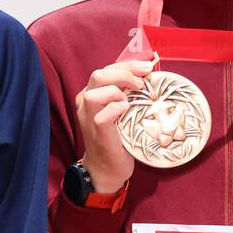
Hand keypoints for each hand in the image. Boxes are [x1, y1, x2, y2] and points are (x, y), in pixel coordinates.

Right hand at [74, 59, 153, 192]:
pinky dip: (116, 110)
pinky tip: (125, 111)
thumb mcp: (119, 110)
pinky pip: (102, 115)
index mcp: (90, 94)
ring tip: (131, 101)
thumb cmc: (117, 138)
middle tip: (142, 83)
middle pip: (98, 75)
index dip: (127, 65)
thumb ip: (125, 93)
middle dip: (124, 73)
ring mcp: (88, 118)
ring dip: (117, 92)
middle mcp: (84, 103)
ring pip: (95, 93)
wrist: (106, 168)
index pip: (106, 70)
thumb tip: (147, 75)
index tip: (147, 67)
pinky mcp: (96, 132)